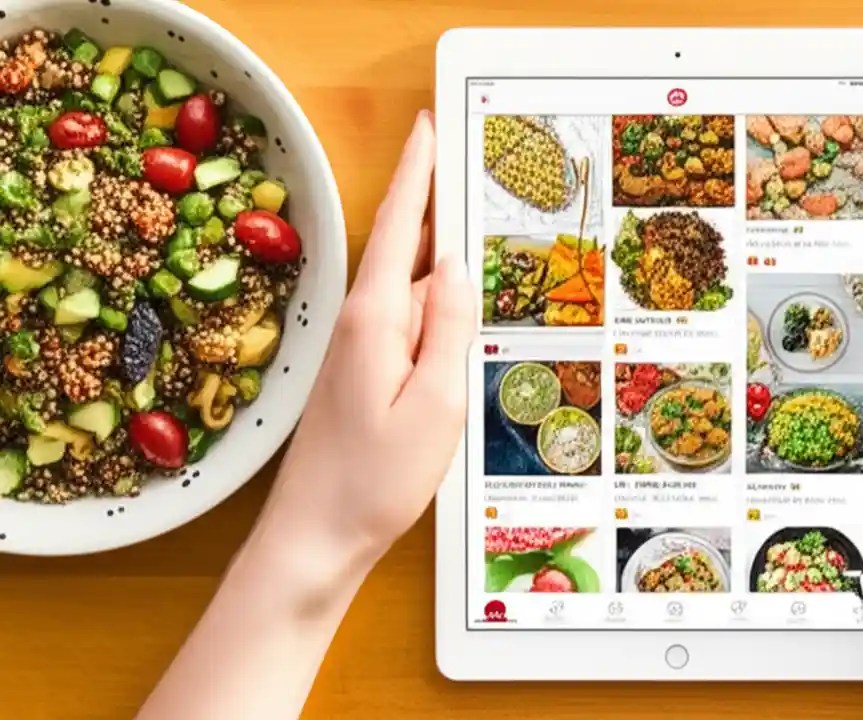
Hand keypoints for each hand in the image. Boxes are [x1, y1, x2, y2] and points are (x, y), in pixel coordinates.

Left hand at [140, 112, 472, 719]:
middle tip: (485, 172)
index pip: (402, 224)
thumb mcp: (435, 403)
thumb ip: (449, 326)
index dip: (419, 170)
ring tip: (488, 233)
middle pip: (407, 248)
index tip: (434, 123)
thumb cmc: (375, 480)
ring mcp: (360, 349)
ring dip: (442, 258)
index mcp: (376, 317)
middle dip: (442, 205)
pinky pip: (408, 321)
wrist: (314, 537)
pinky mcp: (363, 374)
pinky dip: (436, 304)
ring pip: (411, 287)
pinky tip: (461, 310)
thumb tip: (457, 261)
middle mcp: (362, 322)